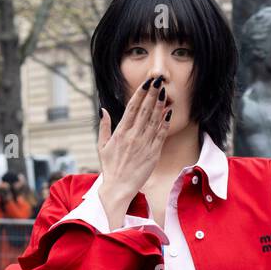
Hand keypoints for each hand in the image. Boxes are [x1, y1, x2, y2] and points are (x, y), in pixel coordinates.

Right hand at [97, 71, 171, 221]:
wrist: (118, 189)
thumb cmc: (110, 168)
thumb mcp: (102, 146)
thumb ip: (104, 127)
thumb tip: (102, 110)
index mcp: (120, 133)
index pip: (132, 108)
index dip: (140, 94)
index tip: (146, 82)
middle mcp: (133, 136)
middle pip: (145, 110)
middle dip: (152, 94)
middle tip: (158, 80)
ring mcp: (144, 145)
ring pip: (154, 120)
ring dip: (160, 105)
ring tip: (165, 92)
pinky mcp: (153, 155)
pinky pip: (160, 136)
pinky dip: (165, 123)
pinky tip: (168, 112)